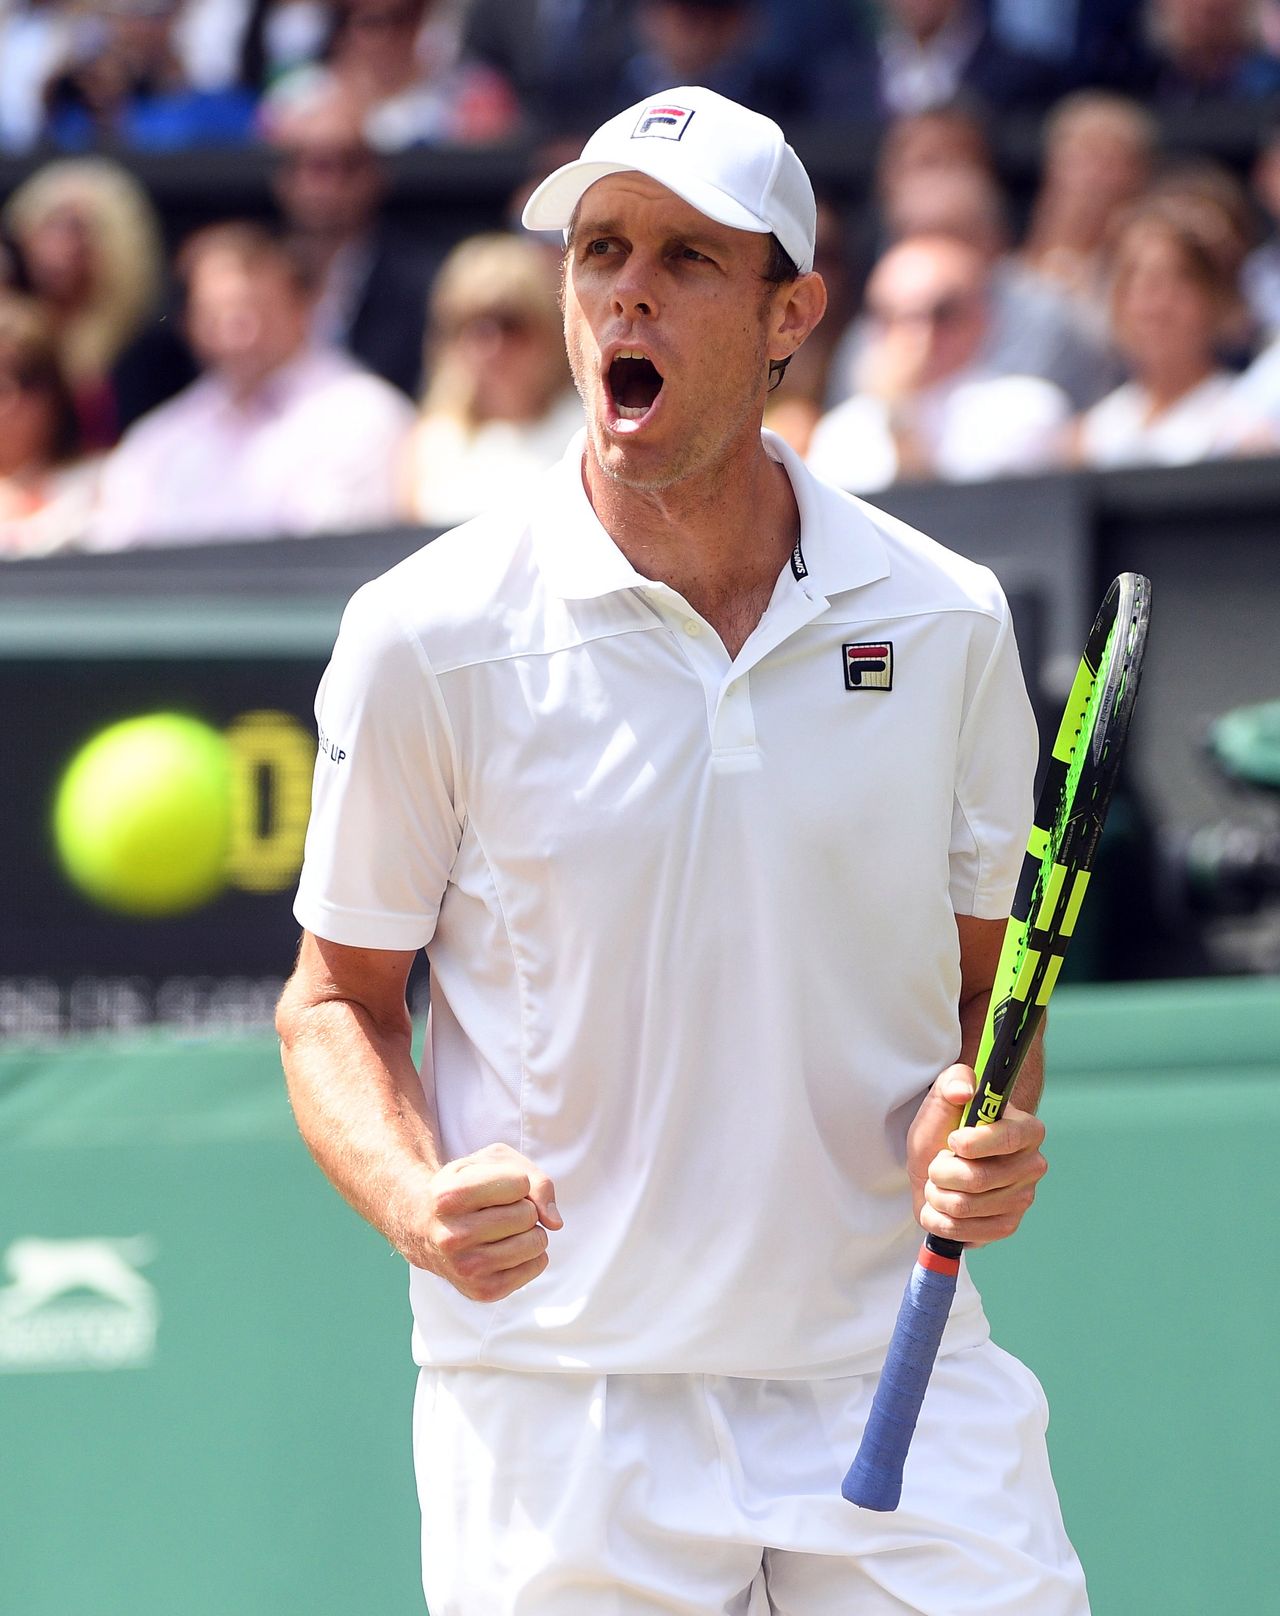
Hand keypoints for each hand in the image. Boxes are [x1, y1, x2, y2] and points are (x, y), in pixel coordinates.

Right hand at [408, 1142, 562, 1301]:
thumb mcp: (491, 1163)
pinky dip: (531, 1253)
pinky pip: (537, 1265)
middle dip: (523, 1206)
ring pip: (536, 1242)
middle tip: (498, 1210)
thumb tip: (554, 1223)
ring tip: (503, 1229)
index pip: (520, 1183)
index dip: (515, 1180)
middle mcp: (453, 1237)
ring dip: (529, 1231)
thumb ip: (535, 1179)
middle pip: (528, 1214)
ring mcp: (467, 1268)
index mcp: (449, 1198)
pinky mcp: (483, 1291)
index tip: (494, 1186)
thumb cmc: (466, 1187)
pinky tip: (505, 1248)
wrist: (425, 1228)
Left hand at [906, 1064, 1046, 1247]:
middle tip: (938, 1161)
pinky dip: (939, 1219)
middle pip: (977, 1179)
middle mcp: (1032, 1166)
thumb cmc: (947, 1125)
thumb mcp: (944, 1095)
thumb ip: (954, 1080)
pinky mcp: (1006, 1226)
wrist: (942, 1158)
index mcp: (1027, 1130)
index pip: (1006, 1140)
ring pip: (963, 1207)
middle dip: (941, 1170)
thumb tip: (964, 1090)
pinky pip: (963, 1233)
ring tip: (939, 1181)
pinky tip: (942, 1204)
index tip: (953, 1139)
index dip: (971, 1143)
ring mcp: (1022, 1200)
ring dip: (936, 1194)